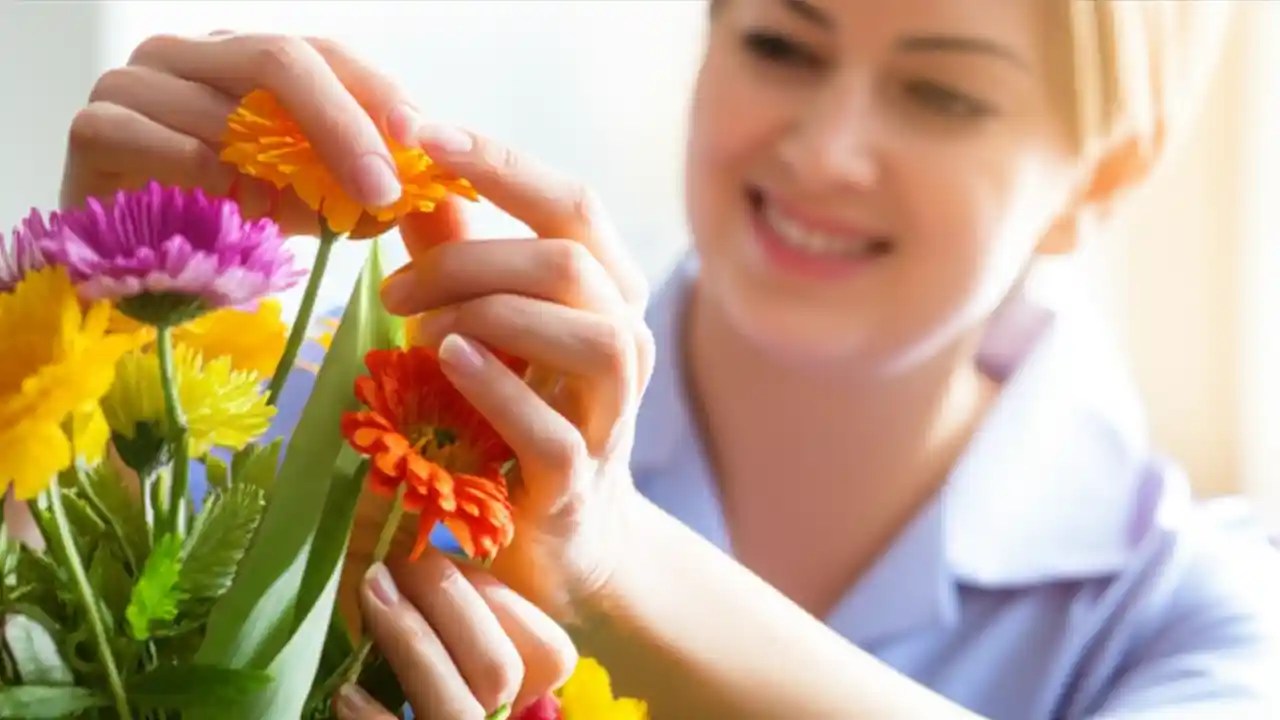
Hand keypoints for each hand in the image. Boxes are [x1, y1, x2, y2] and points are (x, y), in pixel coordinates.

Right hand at [62, 31, 416, 236]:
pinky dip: (203, 174)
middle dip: (342, 125)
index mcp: (248, 60)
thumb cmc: (224, 222)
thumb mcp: (308, 204)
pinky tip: (227, 205)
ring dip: (272, 170)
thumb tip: (419, 196)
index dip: (375, 92)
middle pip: (278, 59)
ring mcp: (136, 82)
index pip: (324, 53)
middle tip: (381, 188)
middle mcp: (192, 55)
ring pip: (221, 105)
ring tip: (300, 218)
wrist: (133, 267)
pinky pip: (157, 139)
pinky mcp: (94, 127)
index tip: (417, 140)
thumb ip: (358, 191)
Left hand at [334, 550, 576, 719]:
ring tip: (370, 595)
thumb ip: (456, 630)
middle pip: (498, 670)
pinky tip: (346, 693)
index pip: (549, 652)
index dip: (496, 598)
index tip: (436, 556)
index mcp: (526, 702)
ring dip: (411, 640)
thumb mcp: (455, 663)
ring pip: (458, 708)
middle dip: (446, 601)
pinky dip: (373, 717)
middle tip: (392, 565)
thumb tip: (421, 559)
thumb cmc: (421, 695)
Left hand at [372, 122, 655, 619]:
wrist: (562, 533)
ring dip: (491, 316)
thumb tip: (410, 179)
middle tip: (392, 286)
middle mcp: (625, 342)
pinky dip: (496, 388)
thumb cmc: (520, 412)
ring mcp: (611, 415)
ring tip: (421, 329)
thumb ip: (458, 255)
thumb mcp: (490, 323)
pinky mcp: (577, 482)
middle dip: (470, 257)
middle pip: (570, 263)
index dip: (498, 162)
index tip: (419, 133)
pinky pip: (553, 431)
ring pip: (589, 335)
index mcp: (607, 293)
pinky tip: (445, 362)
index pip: (572, 204)